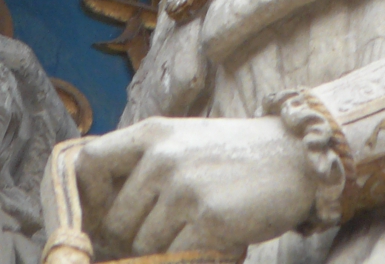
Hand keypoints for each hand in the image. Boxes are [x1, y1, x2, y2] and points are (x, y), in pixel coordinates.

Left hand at [75, 116, 315, 258]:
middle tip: (172, 231)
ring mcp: (185, 188)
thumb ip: (142, 167)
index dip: (89, 199)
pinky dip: (194, 257)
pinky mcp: (210, 218)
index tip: (104, 220)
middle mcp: (163, 157)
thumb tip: (98, 221)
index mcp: (151, 133)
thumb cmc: (233, 157)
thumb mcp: (182, 143)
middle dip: (136, 238)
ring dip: (170, 248)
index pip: (88, 164)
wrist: (296, 157)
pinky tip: (217, 238)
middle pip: (116, 221)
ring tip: (201, 227)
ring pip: (145, 246)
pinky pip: (177, 258)